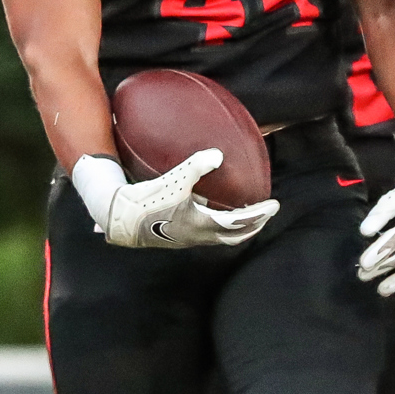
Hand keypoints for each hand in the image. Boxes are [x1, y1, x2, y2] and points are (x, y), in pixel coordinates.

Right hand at [73, 150, 278, 249]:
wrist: (120, 220)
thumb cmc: (146, 201)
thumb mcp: (173, 180)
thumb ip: (197, 165)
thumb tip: (218, 154)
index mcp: (202, 225)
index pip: (240, 223)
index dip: (260, 214)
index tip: (274, 205)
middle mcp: (199, 236)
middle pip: (236, 235)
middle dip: (254, 224)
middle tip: (267, 212)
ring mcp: (189, 238)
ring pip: (223, 236)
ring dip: (239, 227)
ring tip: (247, 214)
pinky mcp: (179, 235)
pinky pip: (209, 232)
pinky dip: (222, 224)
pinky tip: (215, 210)